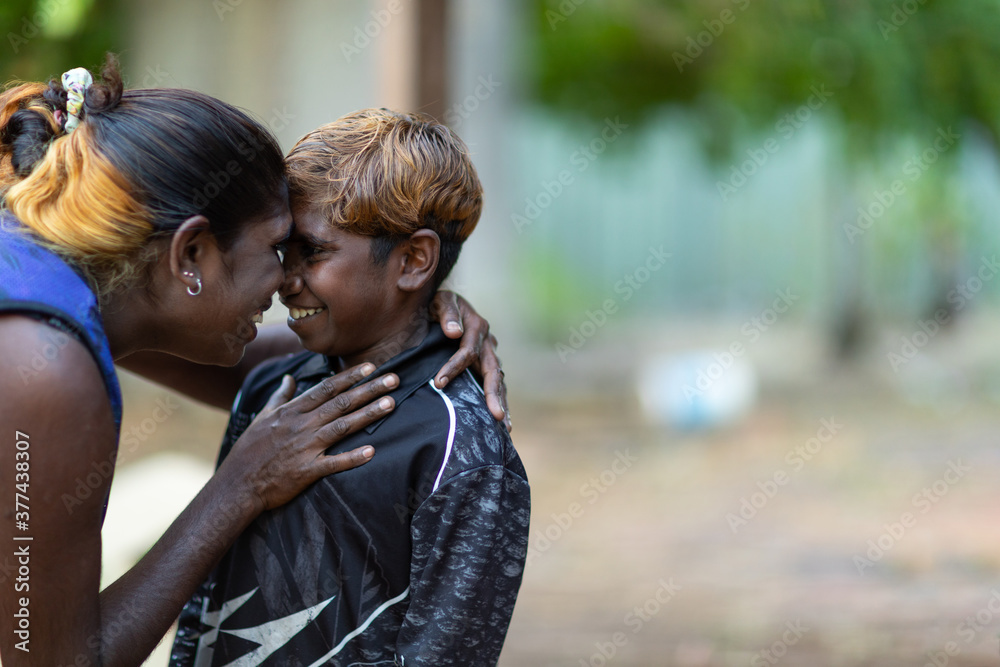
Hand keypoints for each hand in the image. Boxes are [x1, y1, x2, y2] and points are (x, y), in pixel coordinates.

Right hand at [223, 362, 398, 511]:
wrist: (238, 483)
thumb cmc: (250, 450)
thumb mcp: (263, 417)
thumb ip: (280, 397)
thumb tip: (288, 378)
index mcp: (293, 411)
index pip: (326, 388)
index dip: (350, 376)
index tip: (371, 367)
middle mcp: (302, 425)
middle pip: (341, 402)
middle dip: (369, 389)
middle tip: (394, 379)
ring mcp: (305, 447)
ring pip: (342, 426)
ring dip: (368, 414)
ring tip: (391, 404)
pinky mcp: (307, 470)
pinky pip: (333, 463)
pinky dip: (352, 458)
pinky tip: (371, 451)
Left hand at [430, 291, 510, 431]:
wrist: (445, 305)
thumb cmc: (439, 303)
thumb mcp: (441, 300)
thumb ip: (447, 313)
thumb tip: (454, 333)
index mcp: (477, 326)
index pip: (468, 351)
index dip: (454, 367)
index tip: (438, 383)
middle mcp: (488, 342)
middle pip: (492, 371)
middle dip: (493, 394)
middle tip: (496, 415)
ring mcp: (490, 355)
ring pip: (498, 381)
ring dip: (501, 402)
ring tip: (505, 426)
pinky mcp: (487, 364)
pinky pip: (495, 384)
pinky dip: (500, 401)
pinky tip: (503, 423)